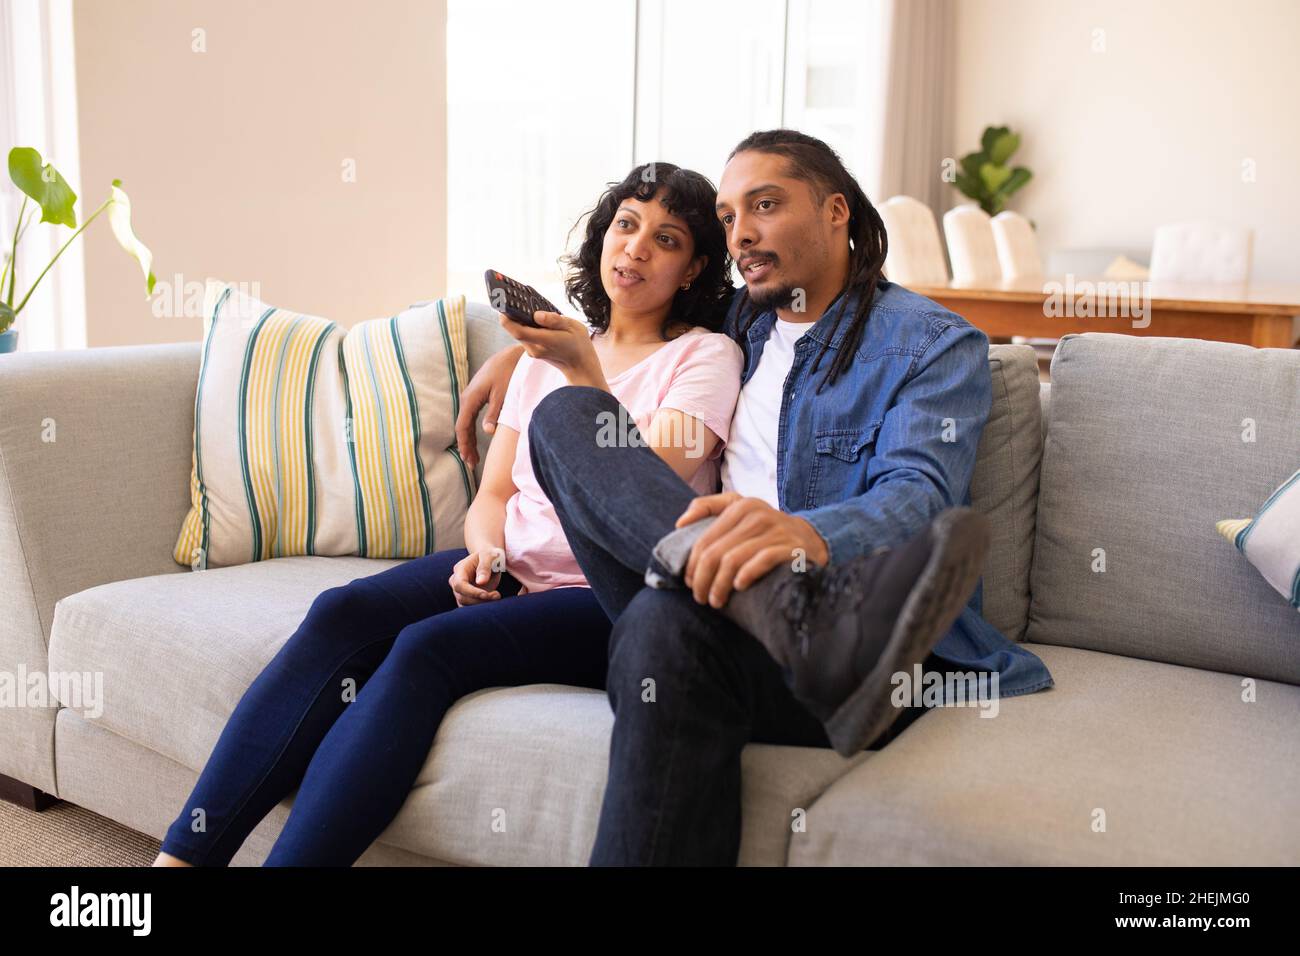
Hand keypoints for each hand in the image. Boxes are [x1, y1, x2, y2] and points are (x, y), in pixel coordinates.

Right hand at [449, 547, 506, 605]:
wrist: (490, 560)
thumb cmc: (489, 556)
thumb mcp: (489, 556)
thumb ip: (485, 567)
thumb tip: (480, 582)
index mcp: (460, 569)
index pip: (460, 585)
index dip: (472, 592)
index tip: (486, 594)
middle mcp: (456, 581)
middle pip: (462, 597)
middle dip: (480, 599)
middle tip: (497, 595)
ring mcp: (460, 591)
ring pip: (465, 605)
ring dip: (482, 605)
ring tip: (496, 596)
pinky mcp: (466, 598)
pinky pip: (470, 608)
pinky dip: (481, 607)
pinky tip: (492, 601)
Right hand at [455, 344, 523, 469]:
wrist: (511, 356)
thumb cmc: (508, 373)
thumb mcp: (503, 395)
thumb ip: (494, 413)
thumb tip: (487, 432)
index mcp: (471, 398)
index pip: (462, 426)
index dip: (464, 444)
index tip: (468, 459)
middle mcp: (467, 397)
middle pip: (462, 427)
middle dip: (466, 446)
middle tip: (472, 464)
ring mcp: (471, 396)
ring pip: (466, 422)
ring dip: (468, 440)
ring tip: (473, 457)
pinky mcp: (477, 396)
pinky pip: (470, 417)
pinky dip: (472, 430)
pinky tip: (475, 439)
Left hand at [496, 310, 604, 387]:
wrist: (579, 364)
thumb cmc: (578, 344)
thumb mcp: (572, 326)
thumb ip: (554, 320)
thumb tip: (537, 314)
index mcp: (545, 341)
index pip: (519, 331)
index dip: (507, 319)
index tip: (502, 305)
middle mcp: (535, 348)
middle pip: (515, 330)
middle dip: (510, 314)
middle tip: (509, 297)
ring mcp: (532, 351)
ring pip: (519, 332)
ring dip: (517, 319)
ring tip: (520, 303)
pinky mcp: (532, 350)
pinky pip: (524, 335)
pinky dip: (524, 325)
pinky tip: (529, 315)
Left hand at [676, 492, 830, 608]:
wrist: (811, 539)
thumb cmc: (765, 531)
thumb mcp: (739, 510)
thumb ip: (708, 507)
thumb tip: (679, 523)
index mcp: (740, 505)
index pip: (704, 540)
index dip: (692, 565)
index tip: (689, 582)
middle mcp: (757, 514)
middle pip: (715, 553)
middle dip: (702, 579)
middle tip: (700, 598)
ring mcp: (775, 530)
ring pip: (733, 560)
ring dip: (720, 585)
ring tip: (716, 601)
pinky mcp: (790, 547)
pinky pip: (761, 562)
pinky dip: (746, 575)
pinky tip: (739, 587)